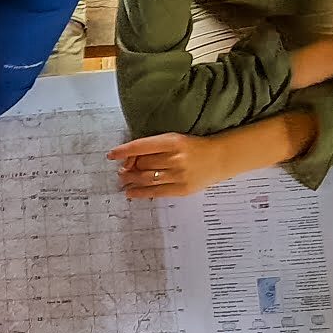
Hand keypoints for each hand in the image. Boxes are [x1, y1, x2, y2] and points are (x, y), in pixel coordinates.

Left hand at [108, 132, 230, 198]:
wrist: (220, 158)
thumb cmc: (194, 147)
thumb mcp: (175, 140)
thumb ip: (154, 147)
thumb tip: (129, 158)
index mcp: (172, 141)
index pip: (141, 146)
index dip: (123, 151)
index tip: (111, 155)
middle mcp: (175, 158)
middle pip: (142, 164)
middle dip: (128, 167)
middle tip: (121, 170)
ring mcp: (179, 175)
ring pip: (146, 179)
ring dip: (130, 180)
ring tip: (123, 180)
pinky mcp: (182, 189)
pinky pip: (155, 192)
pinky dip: (139, 193)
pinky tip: (130, 192)